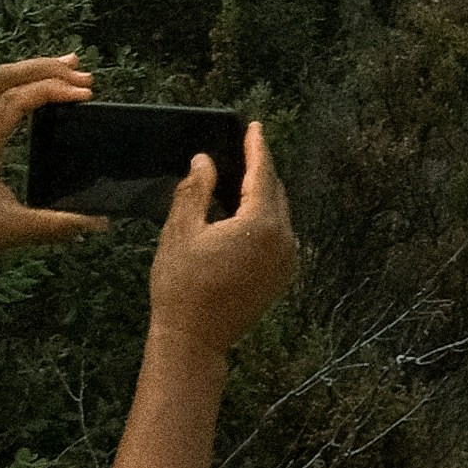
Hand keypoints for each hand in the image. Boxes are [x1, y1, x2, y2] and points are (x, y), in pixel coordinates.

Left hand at [0, 58, 110, 274]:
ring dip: (33, 72)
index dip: (53, 90)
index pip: (15, 99)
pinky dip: (23, 86)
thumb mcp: (10, 232)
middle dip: (45, 69)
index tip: (86, 94)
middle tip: (84, 75)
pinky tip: (42, 93)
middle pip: (4, 78)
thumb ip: (56, 225)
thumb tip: (98, 221)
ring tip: (70, 70)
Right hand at [149, 124, 297, 358]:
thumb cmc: (182, 286)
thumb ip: (195, 191)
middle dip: (259, 170)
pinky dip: (263, 220)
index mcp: (262, 225)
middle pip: (274, 193)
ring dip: (260, 196)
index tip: (255, 127)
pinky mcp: (282, 275)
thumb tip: (205, 161)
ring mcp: (287, 260)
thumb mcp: (180, 232)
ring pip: (278, 214)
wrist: (195, 340)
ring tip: (238, 180)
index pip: (262, 174)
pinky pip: (277, 235)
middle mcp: (284, 239)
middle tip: (243, 150)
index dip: (257, 148)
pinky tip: (242, 216)